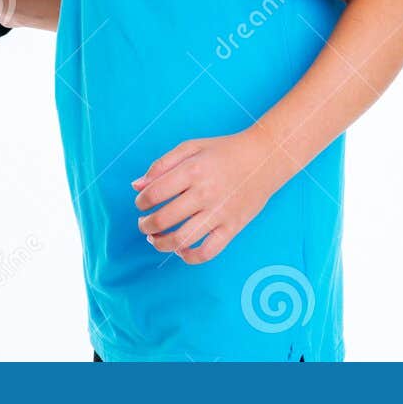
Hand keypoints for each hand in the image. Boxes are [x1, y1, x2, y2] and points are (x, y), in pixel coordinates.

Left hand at [131, 130, 291, 264]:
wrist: (265, 158)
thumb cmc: (225, 150)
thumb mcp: (192, 147)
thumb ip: (162, 164)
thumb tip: (137, 185)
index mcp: (192, 170)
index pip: (154, 193)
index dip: (141, 202)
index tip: (141, 203)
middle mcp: (204, 193)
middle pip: (163, 219)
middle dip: (145, 225)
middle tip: (143, 223)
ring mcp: (219, 213)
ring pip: (181, 240)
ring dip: (161, 243)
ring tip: (154, 239)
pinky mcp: (233, 227)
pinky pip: (208, 251)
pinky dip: (190, 256)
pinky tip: (181, 250)